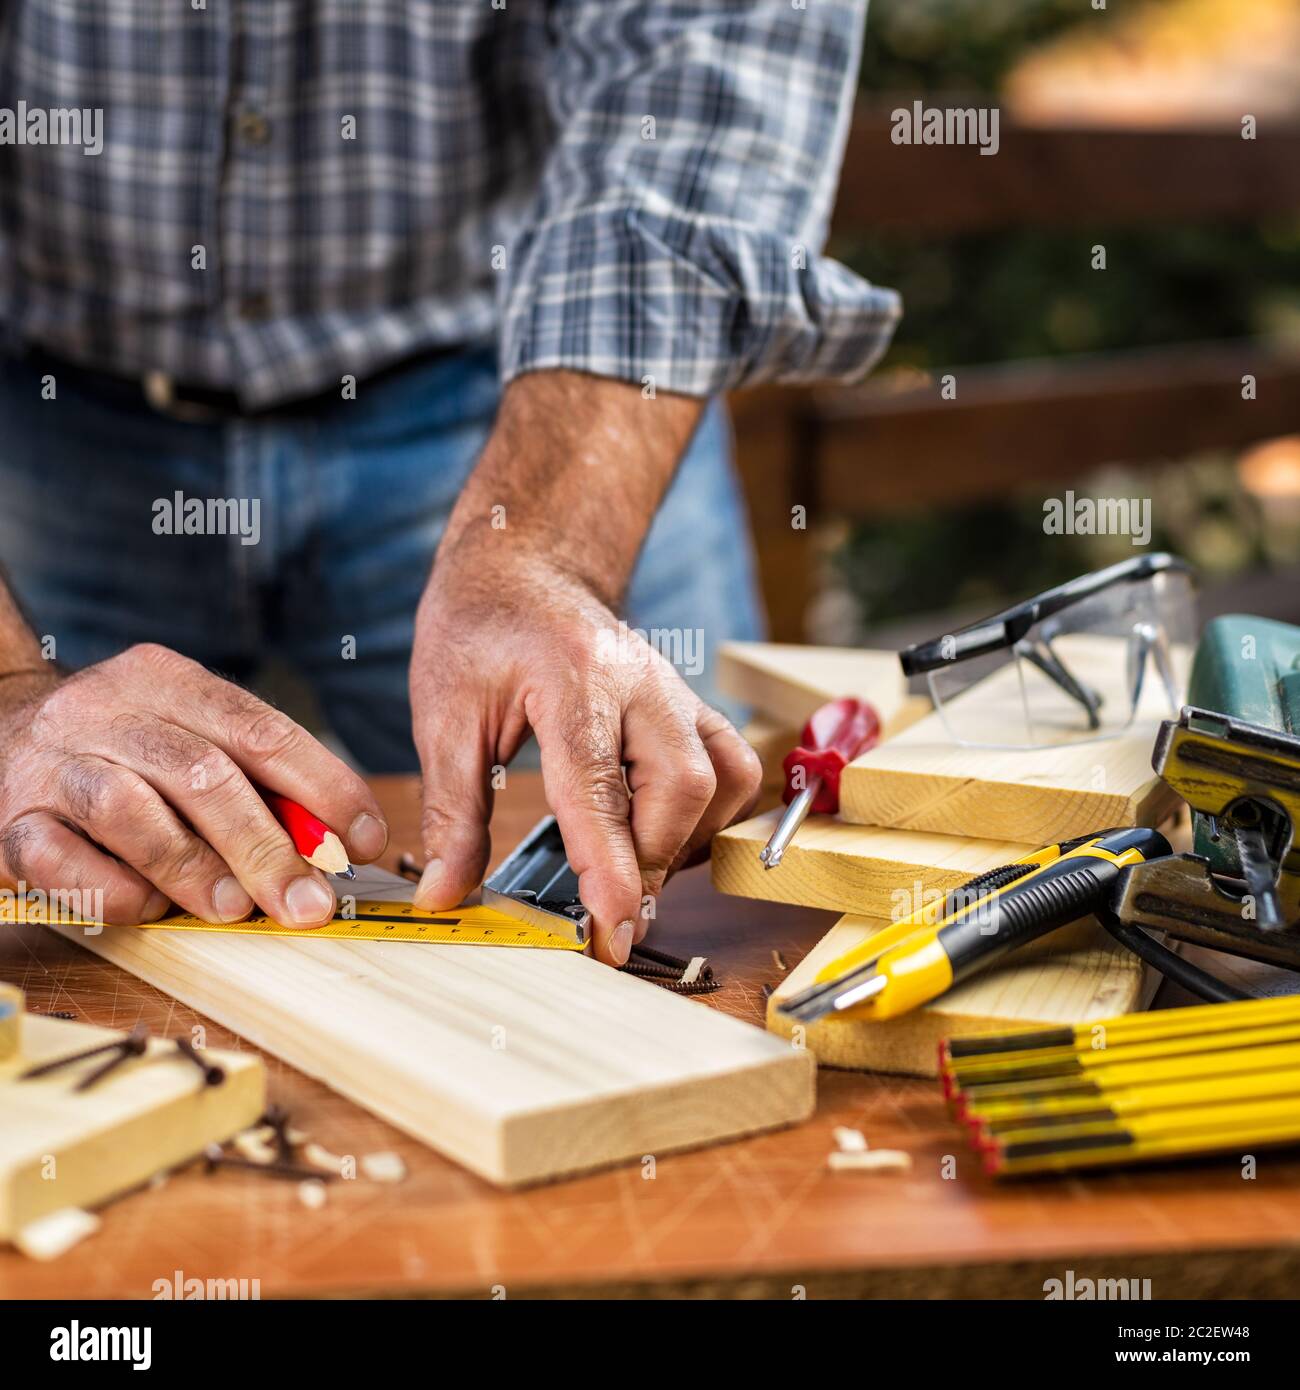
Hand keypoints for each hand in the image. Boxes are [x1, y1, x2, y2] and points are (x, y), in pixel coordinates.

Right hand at [0, 645, 387, 926]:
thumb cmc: (127, 751)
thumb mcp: (194, 737)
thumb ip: (261, 780)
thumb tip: (340, 844)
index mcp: (167, 678)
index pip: (261, 730)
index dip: (323, 788)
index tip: (364, 841)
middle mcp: (106, 709)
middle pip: (204, 774)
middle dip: (268, 847)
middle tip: (308, 902)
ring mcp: (52, 763)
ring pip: (130, 809)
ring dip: (194, 867)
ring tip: (234, 909)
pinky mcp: (12, 820)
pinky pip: (63, 860)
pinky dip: (114, 890)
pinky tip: (149, 905)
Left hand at [410, 551, 761, 964]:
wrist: (524, 567)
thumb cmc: (481, 631)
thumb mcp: (443, 718)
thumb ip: (453, 812)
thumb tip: (448, 894)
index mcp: (573, 678)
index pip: (601, 786)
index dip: (610, 867)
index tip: (612, 932)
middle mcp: (642, 682)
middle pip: (683, 785)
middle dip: (648, 860)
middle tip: (603, 909)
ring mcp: (677, 690)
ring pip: (723, 780)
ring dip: (682, 840)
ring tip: (626, 868)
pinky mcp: (691, 705)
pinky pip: (732, 768)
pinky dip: (706, 817)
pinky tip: (655, 833)